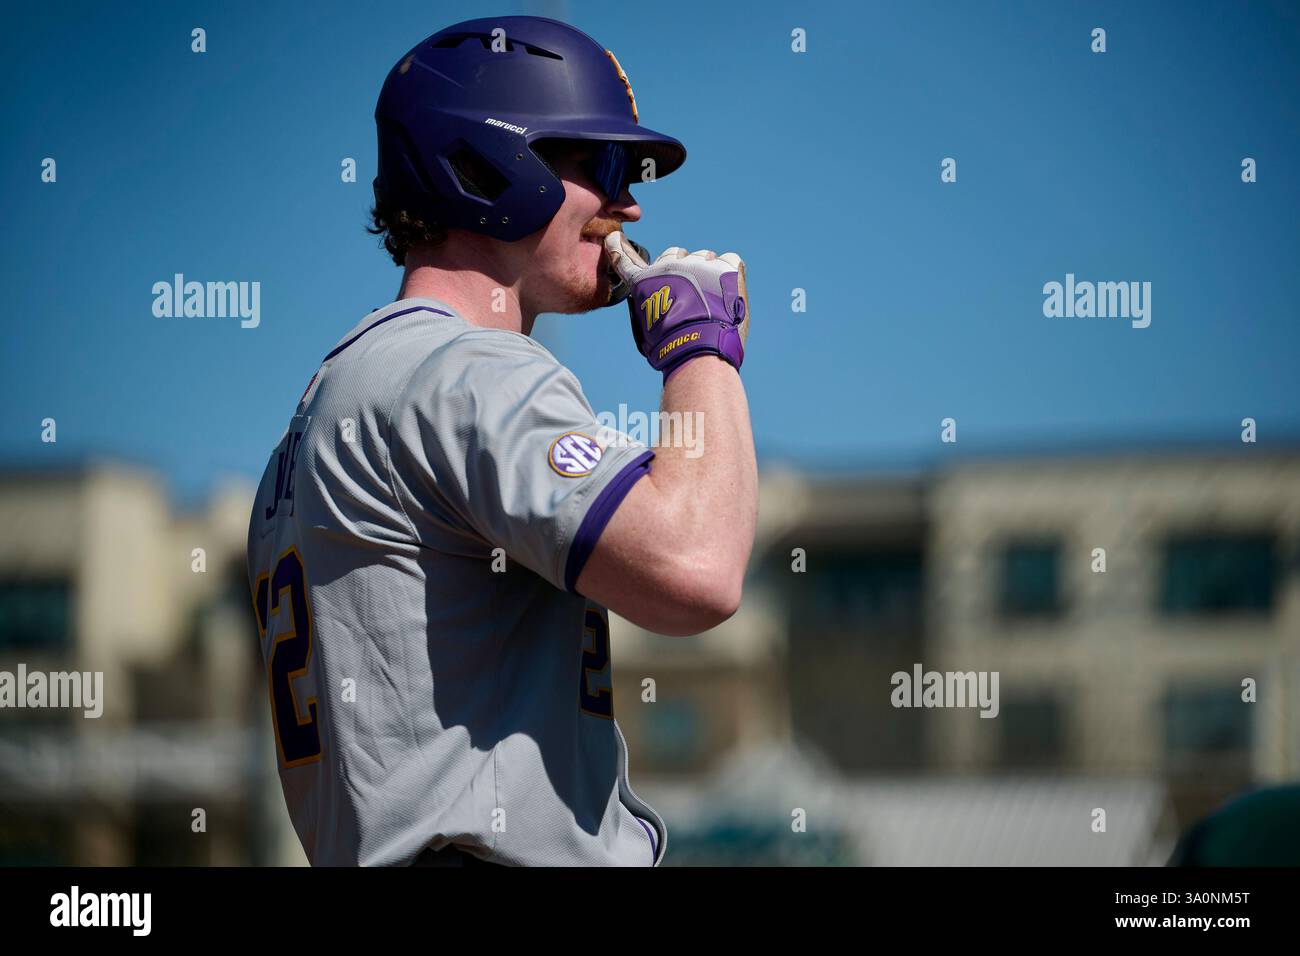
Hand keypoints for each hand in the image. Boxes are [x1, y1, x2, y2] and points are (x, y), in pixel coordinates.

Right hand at [604, 232, 748, 380]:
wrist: (699, 348)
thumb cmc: (670, 348)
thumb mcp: (645, 329)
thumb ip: (647, 306)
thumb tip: (653, 301)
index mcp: (647, 280)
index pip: (627, 261)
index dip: (619, 249)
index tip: (614, 239)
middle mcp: (672, 265)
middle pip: (677, 255)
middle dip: (682, 270)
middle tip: (691, 295)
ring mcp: (701, 263)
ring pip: (706, 259)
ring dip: (708, 274)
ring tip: (713, 301)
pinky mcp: (727, 267)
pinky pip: (731, 261)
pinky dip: (731, 274)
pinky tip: (730, 293)